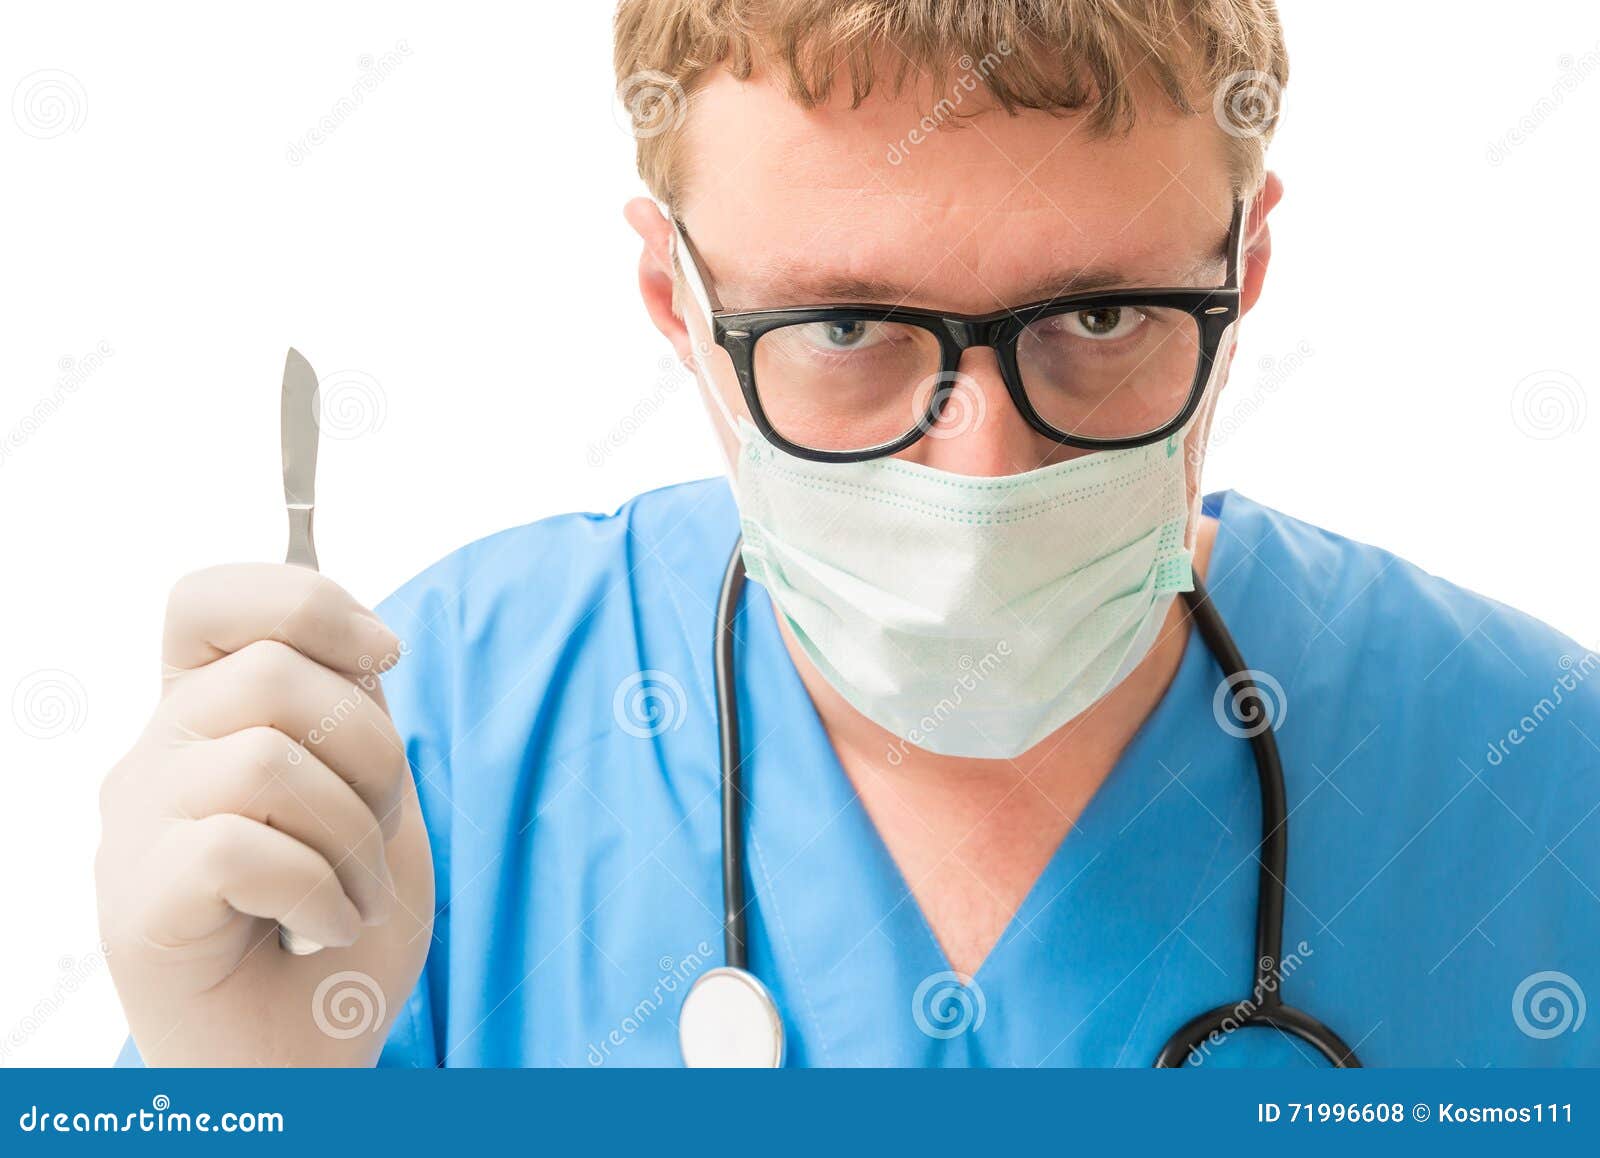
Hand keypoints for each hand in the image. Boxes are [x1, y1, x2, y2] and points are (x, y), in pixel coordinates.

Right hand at [96, 563, 434, 1065]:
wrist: (308, 1061)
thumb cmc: (338, 928)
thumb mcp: (373, 801)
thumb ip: (355, 717)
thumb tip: (364, 645)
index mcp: (207, 719)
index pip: (209, 601)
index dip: (303, 601)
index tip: (383, 656)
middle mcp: (156, 757)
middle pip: (268, 673)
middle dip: (371, 752)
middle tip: (377, 835)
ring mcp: (136, 829)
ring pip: (264, 759)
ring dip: (353, 836)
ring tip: (356, 897)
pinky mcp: (137, 903)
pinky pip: (243, 845)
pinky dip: (319, 890)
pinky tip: (323, 927)